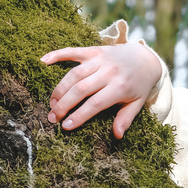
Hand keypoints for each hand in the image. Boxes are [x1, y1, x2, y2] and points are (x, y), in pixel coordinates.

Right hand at [40, 42, 161, 137]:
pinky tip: (43, 61)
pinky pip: (73, 51)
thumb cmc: (138, 85)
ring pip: (74, 74)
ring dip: (60, 89)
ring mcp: (100, 59)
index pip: (95, 103)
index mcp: (120, 87)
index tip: (65, 126)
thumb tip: (117, 136)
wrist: (144, 58)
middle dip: (64, 105)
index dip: (79, 115)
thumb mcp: (137, 103)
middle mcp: (109, 72)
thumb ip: (126, 118)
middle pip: (81, 89)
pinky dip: (57, 54)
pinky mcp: (93, 51)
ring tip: (51, 103)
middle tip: (52, 117)